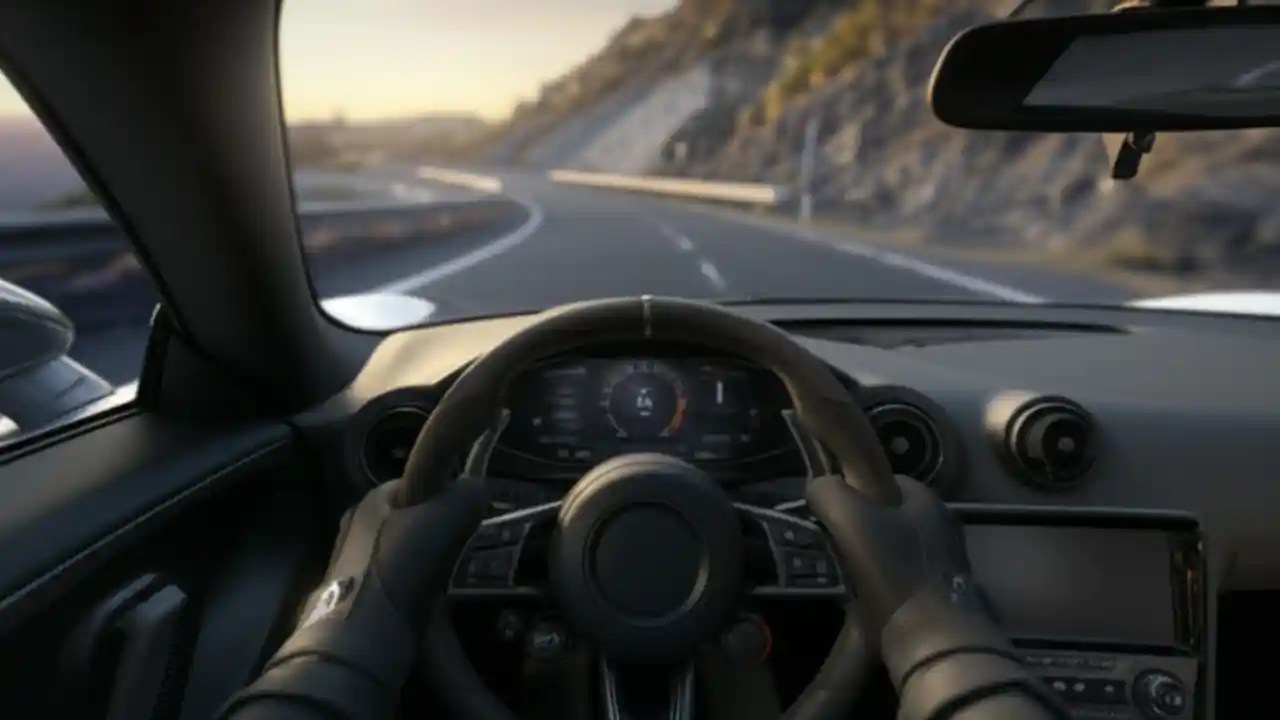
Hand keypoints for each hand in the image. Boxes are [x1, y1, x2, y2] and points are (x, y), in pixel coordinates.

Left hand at [219, 479, 487, 718]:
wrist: (361, 636)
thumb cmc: (401, 566)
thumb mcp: (444, 518)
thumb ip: (467, 494)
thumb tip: (479, 485)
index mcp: (372, 498)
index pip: (418, 479)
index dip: (446, 492)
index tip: (467, 512)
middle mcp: (357, 523)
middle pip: (414, 516)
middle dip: (440, 527)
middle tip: (462, 544)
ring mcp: (354, 560)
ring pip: (407, 548)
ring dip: (429, 558)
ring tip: (446, 573)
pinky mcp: (358, 592)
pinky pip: (398, 577)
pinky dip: (415, 583)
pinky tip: (427, 596)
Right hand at [807, 475, 1065, 718]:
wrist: (934, 643)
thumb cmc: (893, 574)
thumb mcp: (850, 520)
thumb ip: (828, 492)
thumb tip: (819, 486)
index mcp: (927, 498)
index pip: (883, 478)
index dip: (853, 491)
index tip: (832, 514)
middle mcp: (943, 523)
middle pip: (888, 514)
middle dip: (861, 527)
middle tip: (836, 548)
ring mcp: (947, 560)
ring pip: (895, 547)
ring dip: (872, 559)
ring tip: (849, 578)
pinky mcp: (944, 593)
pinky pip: (904, 577)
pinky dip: (886, 584)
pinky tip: (870, 599)